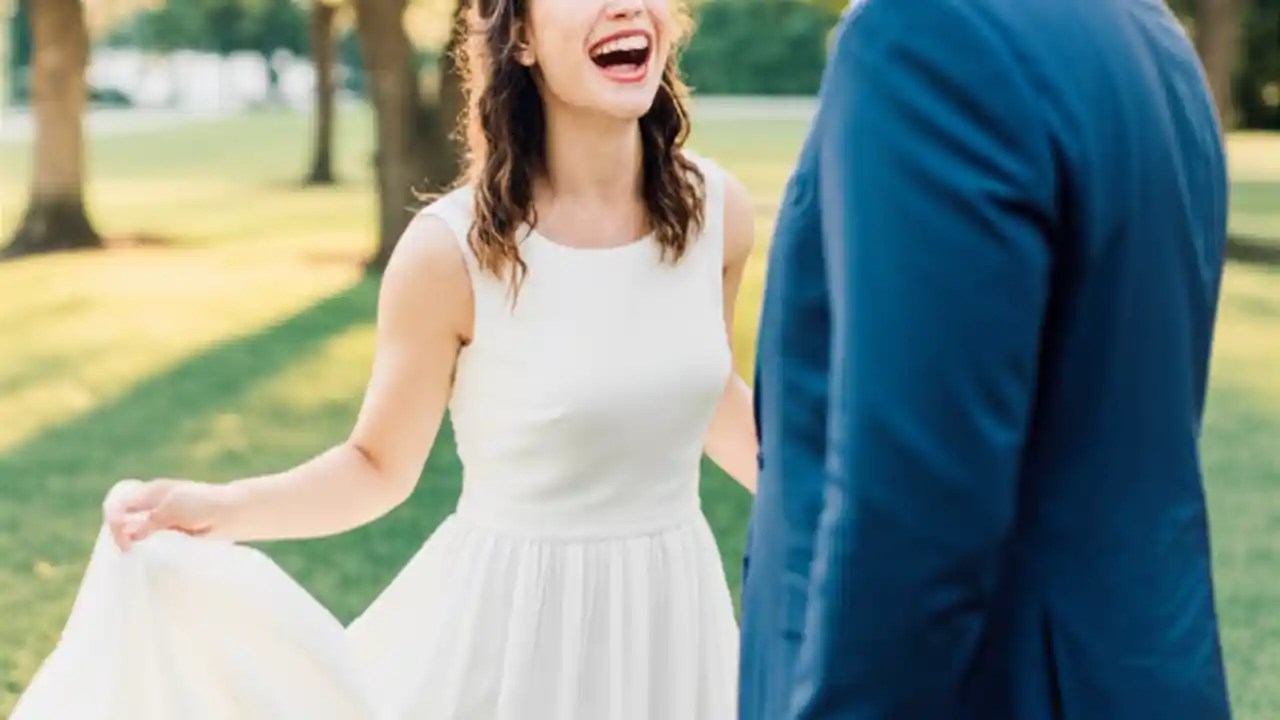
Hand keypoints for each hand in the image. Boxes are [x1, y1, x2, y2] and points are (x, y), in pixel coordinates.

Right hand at [102, 478, 230, 551]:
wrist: (231, 513)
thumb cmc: (204, 504)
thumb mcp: (175, 508)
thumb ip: (152, 520)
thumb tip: (129, 535)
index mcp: (150, 492)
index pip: (118, 503)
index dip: (113, 520)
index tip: (125, 540)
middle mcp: (151, 505)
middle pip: (121, 518)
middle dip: (118, 533)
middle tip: (127, 550)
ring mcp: (159, 520)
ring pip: (132, 531)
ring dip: (129, 542)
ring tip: (133, 554)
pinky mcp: (168, 534)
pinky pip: (147, 541)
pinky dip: (142, 548)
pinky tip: (144, 555)